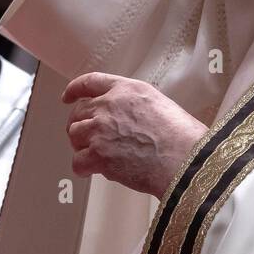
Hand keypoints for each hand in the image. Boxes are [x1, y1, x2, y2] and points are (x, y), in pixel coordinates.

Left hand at [61, 72, 207, 197]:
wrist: (185, 158)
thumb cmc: (182, 136)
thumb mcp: (158, 103)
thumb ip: (134, 105)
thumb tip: (124, 119)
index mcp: (125, 90)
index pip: (90, 82)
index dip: (74, 89)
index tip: (67, 97)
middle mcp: (109, 106)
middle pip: (78, 112)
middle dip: (78, 125)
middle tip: (84, 138)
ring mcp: (100, 130)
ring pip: (74, 136)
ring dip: (81, 146)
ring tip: (93, 155)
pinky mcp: (98, 155)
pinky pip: (78, 162)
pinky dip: (83, 168)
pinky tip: (93, 171)